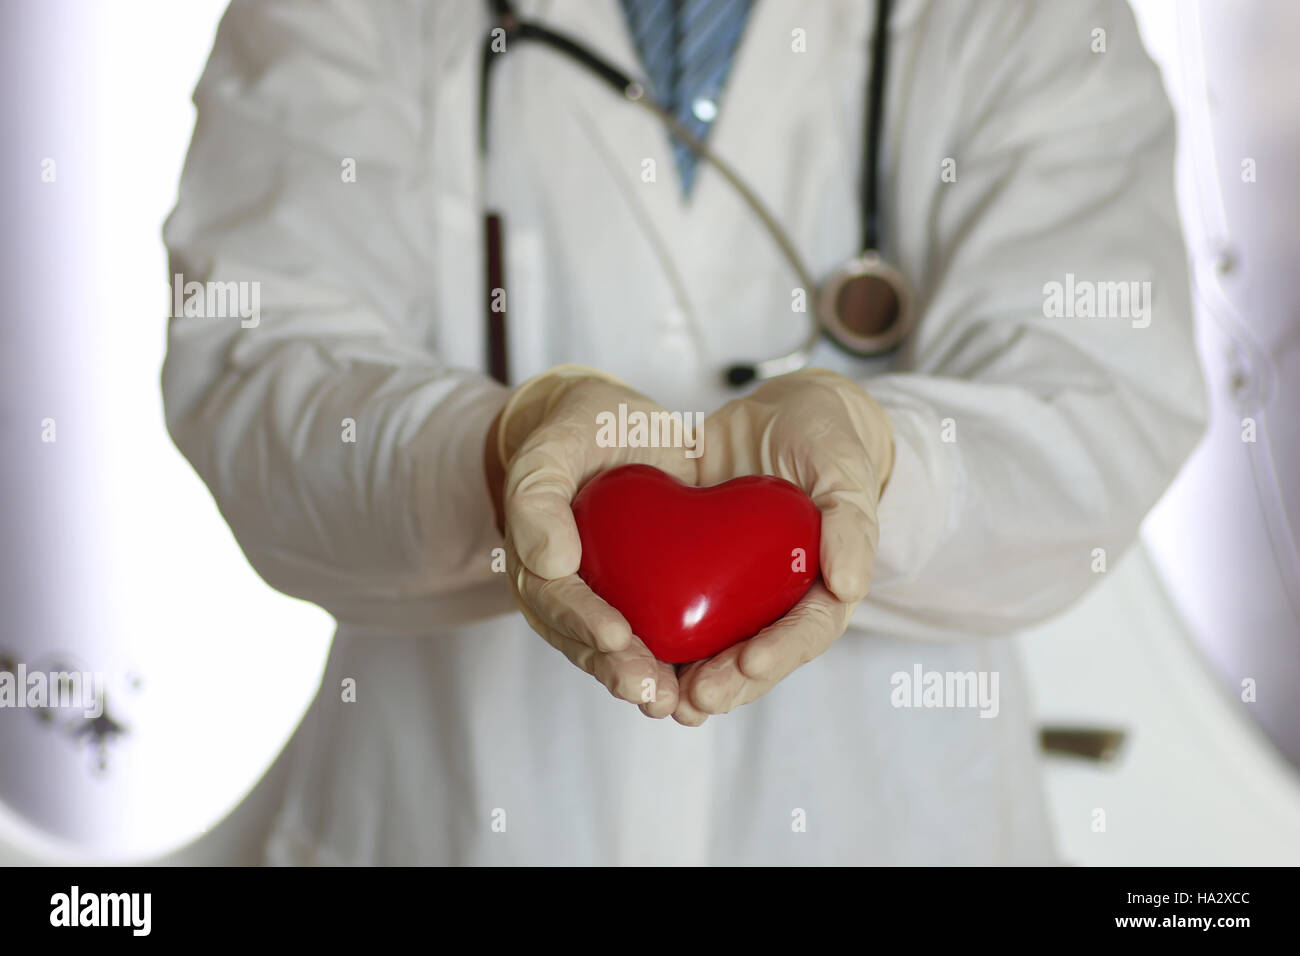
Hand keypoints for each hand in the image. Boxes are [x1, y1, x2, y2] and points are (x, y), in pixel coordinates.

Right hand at [487, 364, 696, 717]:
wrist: (616, 425)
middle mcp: (568, 590)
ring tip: (677, 704)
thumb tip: (550, 562)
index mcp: (535, 558)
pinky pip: (660, 636)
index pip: (555, 598)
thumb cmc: (579, 431)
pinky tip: (708, 681)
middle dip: (619, 670)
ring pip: (620, 653)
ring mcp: (607, 599)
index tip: (618, 637)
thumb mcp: (552, 447)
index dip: (584, 622)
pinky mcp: (647, 599)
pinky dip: (682, 662)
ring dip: (647, 680)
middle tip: (651, 690)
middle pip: (586, 642)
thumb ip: (537, 497)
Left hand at [673, 368, 893, 724]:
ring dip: (686, 680)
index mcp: (823, 586)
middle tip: (694, 700)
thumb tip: (850, 586)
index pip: (806, 632)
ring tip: (659, 700)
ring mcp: (735, 593)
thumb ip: (850, 522)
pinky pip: (674, 613)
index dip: (780, 652)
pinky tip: (624, 655)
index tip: (748, 660)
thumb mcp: (842, 468)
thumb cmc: (822, 439)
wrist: (776, 413)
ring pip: (713, 649)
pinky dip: (652, 638)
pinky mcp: (695, 574)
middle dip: (726, 683)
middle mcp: (778, 602)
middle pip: (755, 658)